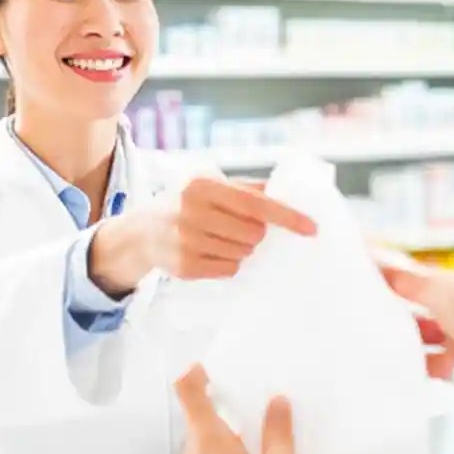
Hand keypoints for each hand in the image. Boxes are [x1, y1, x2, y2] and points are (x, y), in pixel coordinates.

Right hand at [91, 178, 316, 295]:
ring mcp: (187, 241)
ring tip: (219, 238)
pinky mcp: (185, 267)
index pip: (256, 204)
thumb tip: (288, 193)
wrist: (141, 232)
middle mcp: (193, 211)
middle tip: (238, 228)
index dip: (287, 217)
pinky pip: (229, 269)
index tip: (311, 228)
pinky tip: (209, 252)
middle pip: (254, 233)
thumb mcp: (210, 184)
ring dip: (242, 249)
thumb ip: (247, 188)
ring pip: (243, 253)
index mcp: (204, 185)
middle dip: (256, 235)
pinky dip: (228, 263)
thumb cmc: (186, 203)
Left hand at [175, 365, 300, 453]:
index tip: (203, 367)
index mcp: (209, 440)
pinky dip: (224, 450)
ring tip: (251, 427)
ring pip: (203, 440)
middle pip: (197, 417)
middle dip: (217, 403)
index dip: (194, 375)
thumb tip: (279, 406)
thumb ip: (278, 434)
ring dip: (222, 428)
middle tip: (238, 394)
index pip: (189, 394)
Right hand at [377, 253, 453, 378]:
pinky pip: (426, 368)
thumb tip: (376, 261)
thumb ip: (403, 279)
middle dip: (393, 312)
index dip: (393, 280)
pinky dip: (409, 365)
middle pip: (418, 312)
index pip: (418, 281)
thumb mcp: (435, 287)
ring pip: (420, 341)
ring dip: (401, 340)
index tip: (365, 281)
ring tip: (370, 340)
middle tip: (362, 314)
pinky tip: (389, 363)